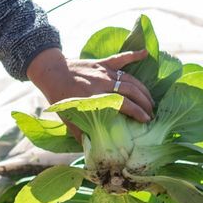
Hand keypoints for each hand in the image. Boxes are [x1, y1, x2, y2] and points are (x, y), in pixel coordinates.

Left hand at [26, 47, 153, 121]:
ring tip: (151, 100)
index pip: (123, 104)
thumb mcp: (68, 117)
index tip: (146, 119)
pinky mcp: (102, 62)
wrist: (51, 72)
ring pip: (129, 79)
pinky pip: (120, 58)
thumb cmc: (59, 96)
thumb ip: (79, 133)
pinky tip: (145, 53)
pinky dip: (133, 55)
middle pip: (131, 91)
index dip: (137, 112)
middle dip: (144, 102)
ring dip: (143, 89)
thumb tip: (91, 149)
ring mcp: (104, 71)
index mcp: (95, 97)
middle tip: (152, 112)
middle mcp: (103, 83)